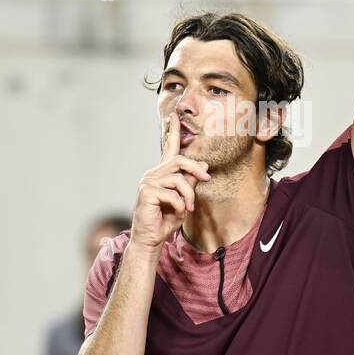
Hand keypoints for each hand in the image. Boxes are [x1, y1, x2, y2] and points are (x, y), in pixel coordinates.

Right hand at [130, 112, 210, 250]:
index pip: (168, 148)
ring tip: (190, 207)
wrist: (151, 238)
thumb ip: (190, 182)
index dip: (173, 132)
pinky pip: (173, 193)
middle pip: (179, 161)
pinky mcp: (146, 192)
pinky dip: (181, 204)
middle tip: (207, 178)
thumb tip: (203, 165)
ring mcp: (148, 182)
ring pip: (178, 178)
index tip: (175, 116)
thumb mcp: (184, 199)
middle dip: (196, 169)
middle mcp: (153, 174)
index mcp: (161, 173)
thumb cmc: (166, 219)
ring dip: (189, 194)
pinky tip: (179, 212)